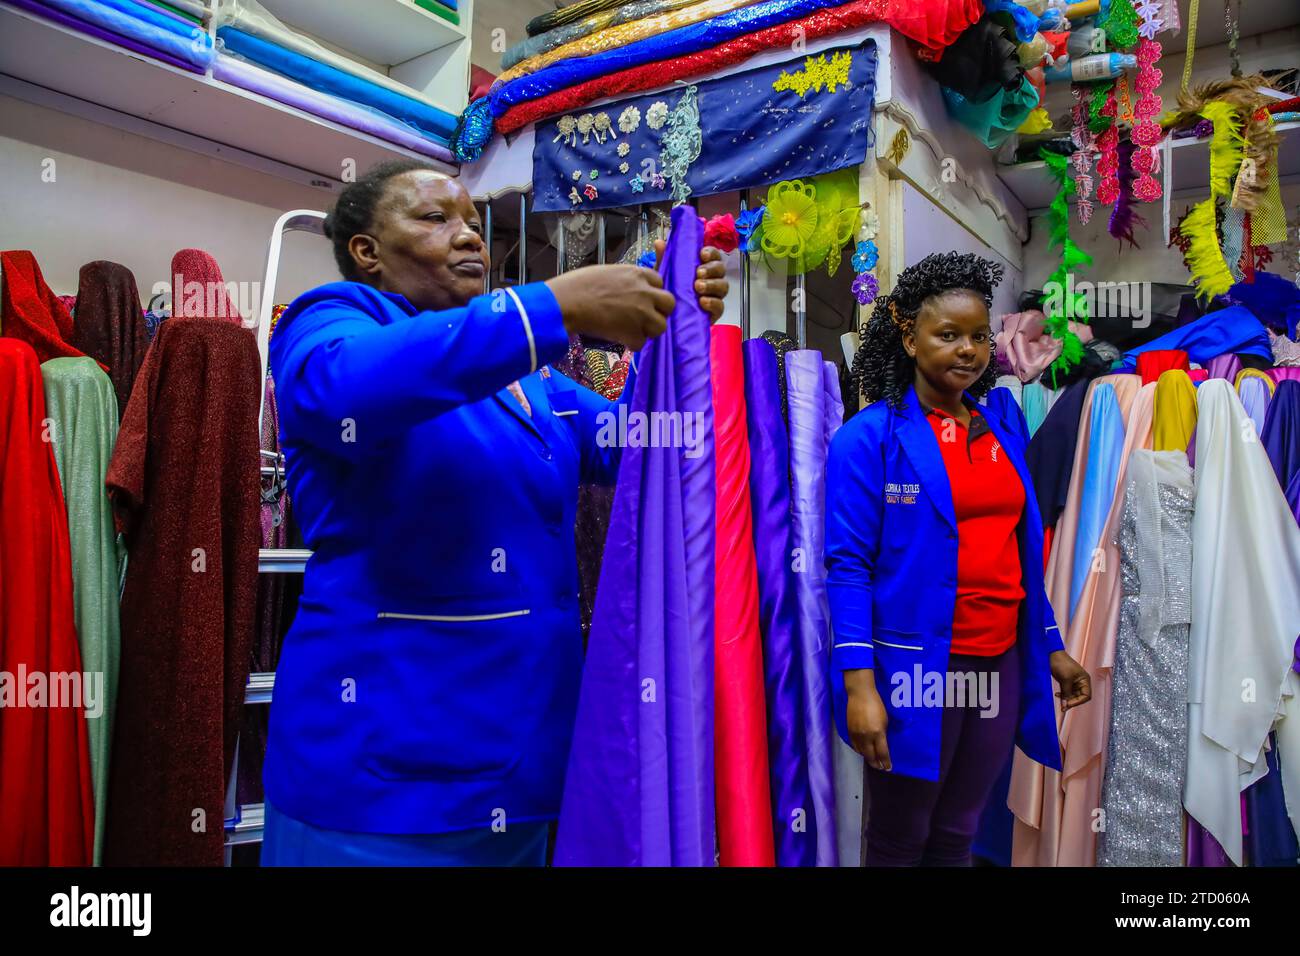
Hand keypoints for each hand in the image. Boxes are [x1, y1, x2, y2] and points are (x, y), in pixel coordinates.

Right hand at [545, 264, 674, 350]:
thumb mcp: (608, 272)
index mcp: (637, 274)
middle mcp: (645, 292)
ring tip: (630, 329)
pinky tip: (617, 337)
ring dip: (648, 330)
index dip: (651, 292)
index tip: (642, 299)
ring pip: (661, 326)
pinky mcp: (634, 333)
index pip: (660, 282)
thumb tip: (631, 287)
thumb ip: (626, 279)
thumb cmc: (579, 285)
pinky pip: (641, 343)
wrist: (567, 303)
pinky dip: (630, 343)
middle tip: (643, 317)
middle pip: (669, 304)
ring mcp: (642, 313)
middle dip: (659, 311)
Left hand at [654, 240, 728, 322]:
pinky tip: (702, 302)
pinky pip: (720, 306)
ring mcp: (715, 295)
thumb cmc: (669, 291)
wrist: (665, 315)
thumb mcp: (664, 274)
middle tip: (698, 273)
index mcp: (703, 266)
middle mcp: (712, 279)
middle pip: (721, 269)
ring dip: (712, 285)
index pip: (713, 255)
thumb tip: (659, 243)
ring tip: (698, 287)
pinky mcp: (714, 312)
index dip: (711, 253)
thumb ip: (664, 259)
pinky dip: (713, 302)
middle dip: (711, 269)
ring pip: (723, 286)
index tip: (702, 255)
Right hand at [844, 670, 890, 770]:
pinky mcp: (849, 731)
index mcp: (878, 733)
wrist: (860, 694)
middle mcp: (866, 736)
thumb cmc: (877, 705)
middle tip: (880, 768)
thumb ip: (882, 733)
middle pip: (870, 756)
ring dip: (867, 758)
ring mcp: (856, 734)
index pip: (882, 753)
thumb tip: (881, 744)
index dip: (885, 762)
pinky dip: (859, 751)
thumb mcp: (885, 720)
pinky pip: (854, 745)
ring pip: (861, 752)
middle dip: (876, 763)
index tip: (888, 768)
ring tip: (872, 761)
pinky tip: (862, 751)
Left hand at [1050, 650, 1091, 711]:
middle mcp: (1081, 682)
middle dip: (1071, 702)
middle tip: (1063, 707)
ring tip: (1059, 701)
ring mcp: (1073, 683)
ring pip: (1072, 696)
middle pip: (1079, 697)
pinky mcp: (1066, 682)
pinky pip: (1066, 692)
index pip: (1086, 696)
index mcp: (1085, 680)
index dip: (1078, 701)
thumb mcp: (1065, 679)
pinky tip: (1057, 695)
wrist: (1051, 654)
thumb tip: (1066, 705)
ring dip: (1066, 699)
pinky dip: (1063, 695)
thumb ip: (1067, 692)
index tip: (1069, 704)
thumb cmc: (1061, 663)